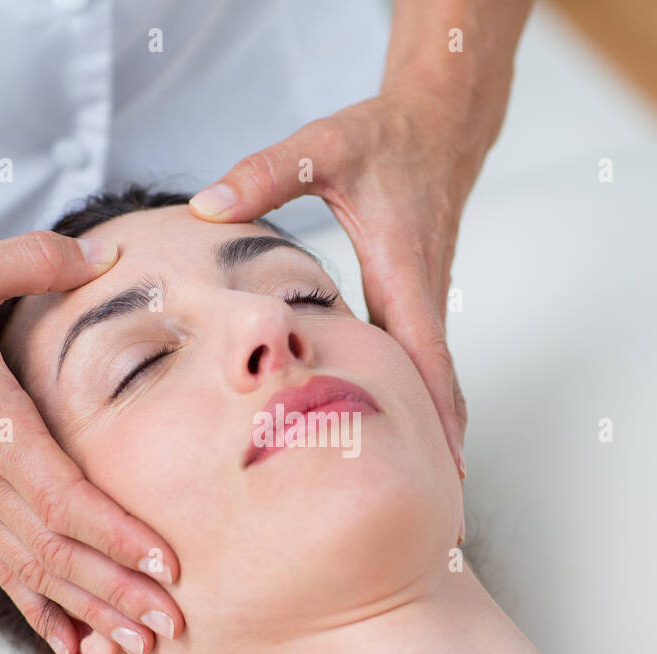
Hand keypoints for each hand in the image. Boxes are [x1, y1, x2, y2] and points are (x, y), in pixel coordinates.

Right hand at [0, 231, 183, 653]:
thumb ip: (37, 260)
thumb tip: (109, 253)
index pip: (64, 499)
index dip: (119, 537)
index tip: (168, 568)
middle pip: (59, 554)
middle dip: (121, 594)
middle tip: (176, 628)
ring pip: (35, 573)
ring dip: (90, 613)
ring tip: (142, 647)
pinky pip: (3, 570)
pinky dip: (41, 611)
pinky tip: (71, 649)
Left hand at [188, 88, 476, 476]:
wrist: (435, 125)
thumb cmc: (381, 137)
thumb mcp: (321, 149)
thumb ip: (264, 175)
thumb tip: (205, 206)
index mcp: (402, 273)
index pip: (424, 358)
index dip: (435, 419)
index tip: (446, 475)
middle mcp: (420, 297)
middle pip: (439, 389)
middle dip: (445, 452)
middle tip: (450, 525)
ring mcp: (421, 303)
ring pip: (433, 383)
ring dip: (438, 438)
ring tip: (435, 504)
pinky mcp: (414, 301)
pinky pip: (421, 366)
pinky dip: (423, 408)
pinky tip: (407, 444)